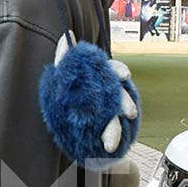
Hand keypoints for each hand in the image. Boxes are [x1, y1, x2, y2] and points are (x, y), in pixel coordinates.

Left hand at [53, 35, 137, 153]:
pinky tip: (108, 149)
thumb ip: (65, 60)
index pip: (113, 71)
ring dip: (117, 131)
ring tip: (109, 144)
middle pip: (121, 96)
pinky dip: (113, 143)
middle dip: (125, 104)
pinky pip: (118, 138)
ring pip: (119, 121)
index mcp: (100, 82)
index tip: (123, 75)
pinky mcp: (113, 133)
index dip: (119, 72)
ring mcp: (113, 116)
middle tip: (127, 113)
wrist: (67, 135)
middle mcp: (110, 98)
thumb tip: (67, 37)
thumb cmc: (66, 104)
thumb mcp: (60, 82)